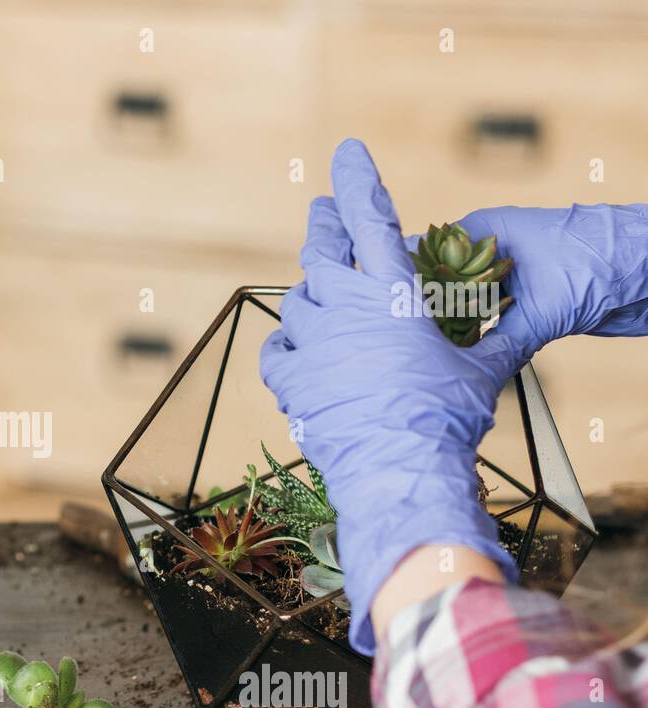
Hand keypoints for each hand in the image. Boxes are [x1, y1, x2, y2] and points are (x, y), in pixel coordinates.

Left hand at [260, 139, 518, 653]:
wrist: (401, 471)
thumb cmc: (447, 419)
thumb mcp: (481, 372)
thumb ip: (490, 342)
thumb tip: (515, 334)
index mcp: (393, 294)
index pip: (372, 219)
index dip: (359, 181)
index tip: (347, 152)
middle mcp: (344, 307)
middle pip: (319, 252)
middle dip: (323, 228)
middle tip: (324, 214)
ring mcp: (312, 341)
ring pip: (297, 304)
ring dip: (310, 303)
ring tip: (323, 309)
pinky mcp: (289, 378)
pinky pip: (276, 350)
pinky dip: (286, 348)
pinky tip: (295, 354)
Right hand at [408, 202, 647, 357]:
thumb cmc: (601, 265)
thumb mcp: (544, 309)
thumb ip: (502, 340)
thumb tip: (469, 371)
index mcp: (485, 230)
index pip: (425, 252)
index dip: (402, 281)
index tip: (382, 308)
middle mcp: (488, 249)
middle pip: (437, 280)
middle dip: (420, 309)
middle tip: (395, 339)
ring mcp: (503, 273)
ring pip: (458, 302)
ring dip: (446, 326)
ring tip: (420, 352)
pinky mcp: (519, 297)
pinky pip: (482, 318)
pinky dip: (472, 335)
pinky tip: (456, 355)